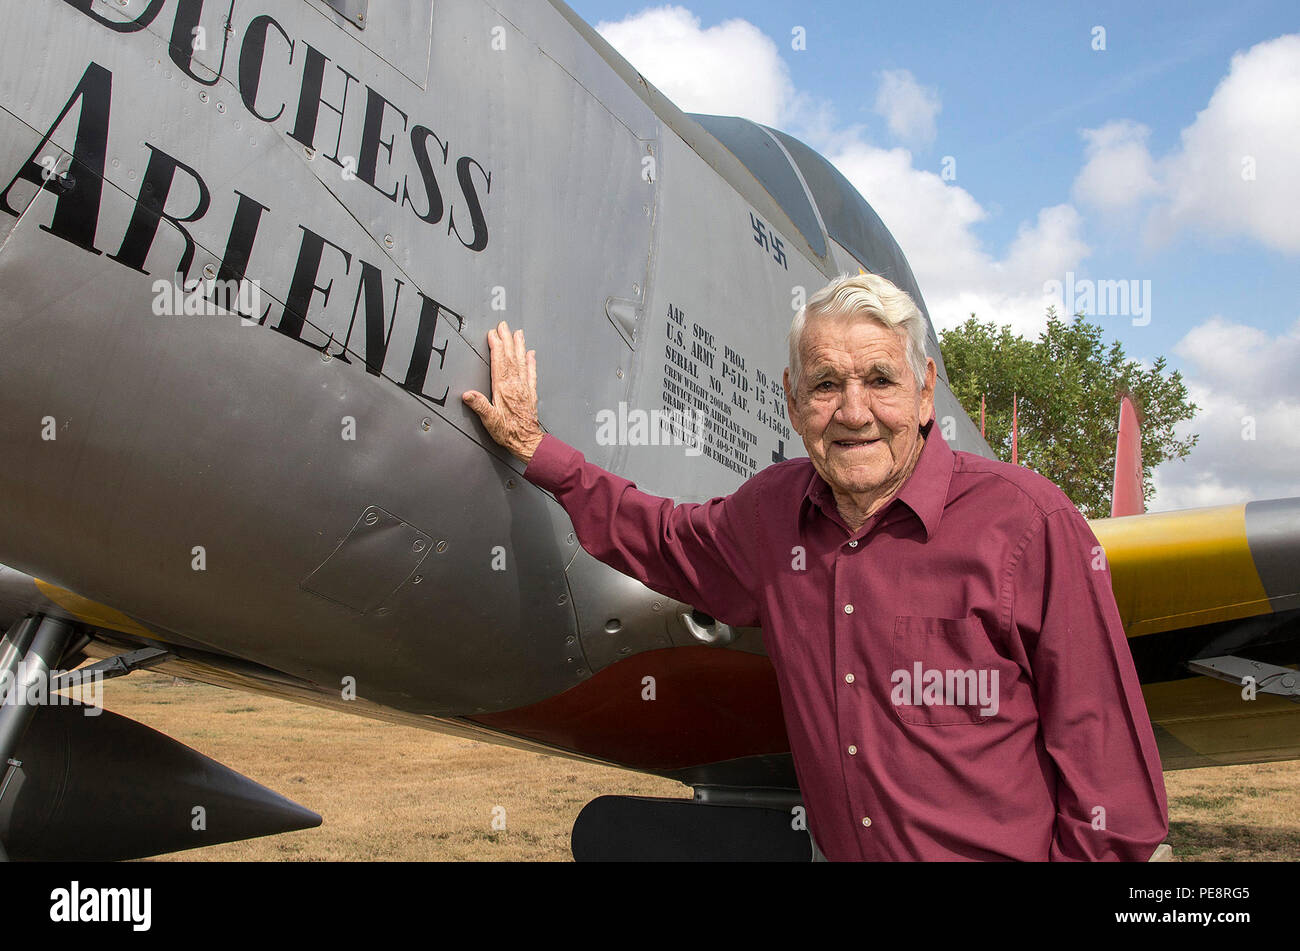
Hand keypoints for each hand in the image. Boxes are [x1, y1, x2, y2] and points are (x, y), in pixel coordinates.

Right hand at [462, 321, 545, 463]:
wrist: (527, 441)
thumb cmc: (509, 432)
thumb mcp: (490, 421)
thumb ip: (480, 406)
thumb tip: (467, 394)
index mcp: (503, 389)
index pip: (499, 362)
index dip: (496, 346)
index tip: (493, 334)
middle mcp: (515, 385)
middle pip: (510, 357)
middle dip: (507, 339)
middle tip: (504, 326)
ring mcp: (524, 388)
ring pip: (521, 361)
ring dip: (519, 346)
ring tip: (518, 333)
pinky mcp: (531, 393)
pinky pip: (531, 373)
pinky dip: (531, 362)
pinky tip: (531, 354)